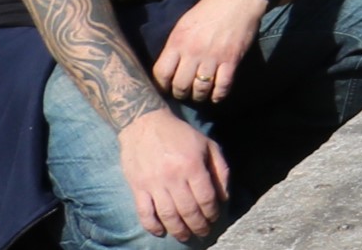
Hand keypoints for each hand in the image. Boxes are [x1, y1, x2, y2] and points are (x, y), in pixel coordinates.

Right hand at [117, 108, 224, 243]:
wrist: (145, 124)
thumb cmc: (180, 135)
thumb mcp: (208, 145)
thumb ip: (220, 170)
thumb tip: (224, 197)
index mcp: (193, 166)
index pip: (206, 198)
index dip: (212, 213)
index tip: (214, 220)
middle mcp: (173, 177)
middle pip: (188, 210)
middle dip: (198, 225)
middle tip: (203, 233)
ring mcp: (153, 184)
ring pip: (167, 215)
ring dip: (178, 230)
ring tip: (186, 237)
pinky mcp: (137, 187)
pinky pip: (144, 212)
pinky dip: (152, 226)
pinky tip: (160, 232)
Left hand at [148, 0, 266, 103]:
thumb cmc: (212, 7)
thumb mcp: (186, 23)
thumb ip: (177, 44)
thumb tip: (171, 64)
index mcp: (178, 41)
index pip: (162, 73)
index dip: (162, 85)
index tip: (166, 87)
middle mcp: (193, 52)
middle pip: (180, 85)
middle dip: (180, 93)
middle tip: (184, 93)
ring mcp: (213, 57)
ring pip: (200, 89)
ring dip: (199, 96)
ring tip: (200, 95)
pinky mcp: (232, 59)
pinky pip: (223, 86)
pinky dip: (218, 95)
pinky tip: (216, 96)